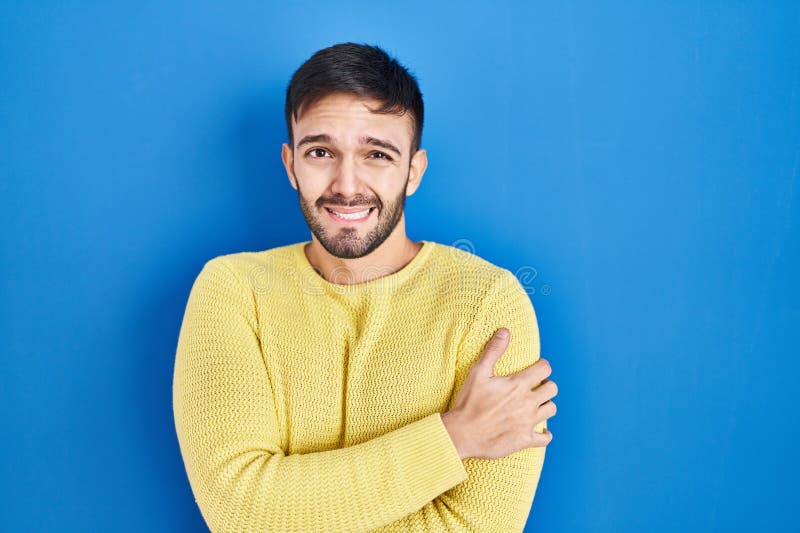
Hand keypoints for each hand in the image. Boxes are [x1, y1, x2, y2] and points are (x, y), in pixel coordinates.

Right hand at [442, 327, 556, 459]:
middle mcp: (527, 403)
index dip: (542, 366)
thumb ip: (493, 351)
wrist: (462, 433)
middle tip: (535, 386)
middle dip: (546, 384)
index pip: (545, 369)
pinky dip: (544, 433)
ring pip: (551, 409)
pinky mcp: (525, 440)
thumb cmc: (469, 402)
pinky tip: (539, 430)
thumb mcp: (478, 372)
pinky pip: (545, 438)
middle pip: (552, 389)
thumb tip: (505, 331)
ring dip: (546, 404)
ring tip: (536, 404)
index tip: (536, 367)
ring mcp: (528, 422)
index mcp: (518, 385)